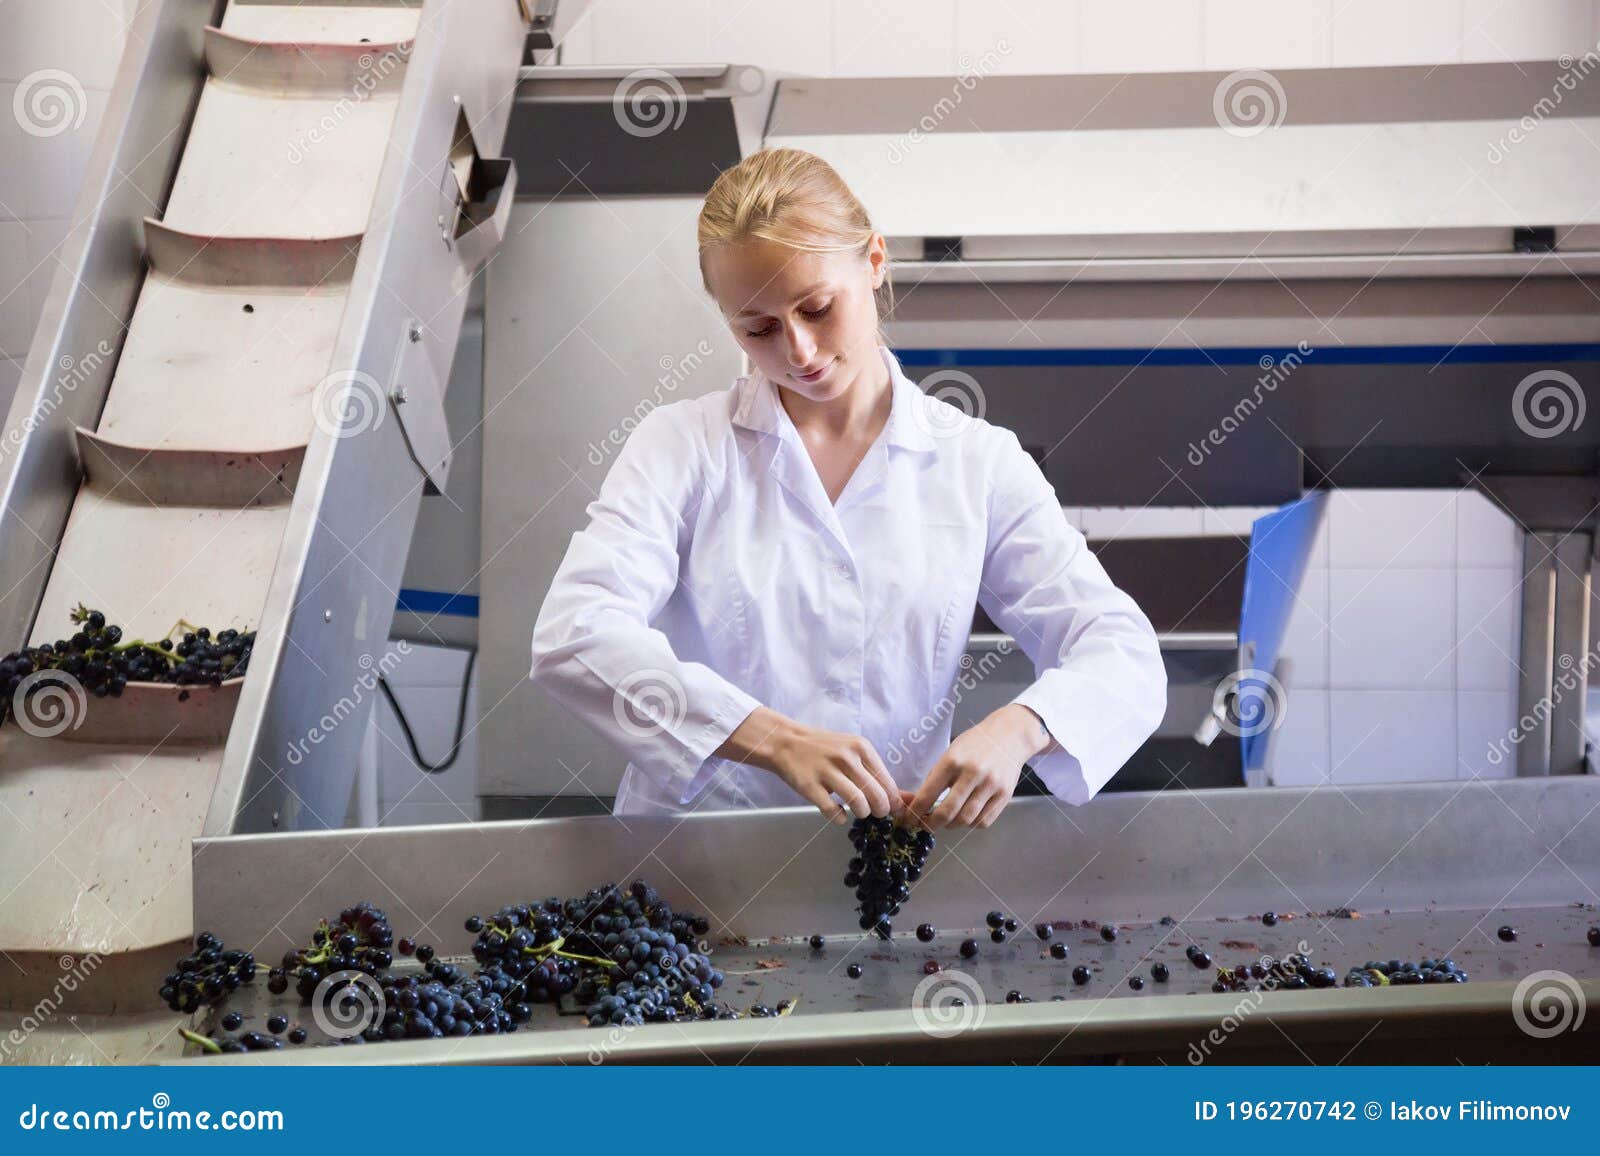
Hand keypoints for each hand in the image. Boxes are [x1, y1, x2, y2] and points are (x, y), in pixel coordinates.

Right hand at [715, 706, 901, 824]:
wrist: (786, 742)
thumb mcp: (852, 751)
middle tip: (876, 813)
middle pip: (876, 794)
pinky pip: (832, 810)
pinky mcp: (809, 786)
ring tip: (858, 811)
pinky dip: (839, 818)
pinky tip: (838, 814)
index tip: (891, 809)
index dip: (892, 801)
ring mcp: (827, 771)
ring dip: (862, 813)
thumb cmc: (825, 749)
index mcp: (861, 747)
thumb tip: (905, 799)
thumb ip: (876, 773)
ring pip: (858, 803)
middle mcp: (846, 757)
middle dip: (881, 810)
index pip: (887, 781)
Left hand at [908, 705, 1051, 829]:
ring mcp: (990, 785)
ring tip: (946, 821)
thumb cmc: (976, 743)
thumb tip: (921, 802)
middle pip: (948, 812)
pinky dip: (971, 824)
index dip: (916, 811)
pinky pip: (983, 821)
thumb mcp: (951, 751)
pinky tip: (966, 817)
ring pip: (966, 820)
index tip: (910, 818)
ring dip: (952, 826)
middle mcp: (972, 773)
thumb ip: (938, 776)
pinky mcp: (1005, 795)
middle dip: (932, 824)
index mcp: (953, 761)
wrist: (1009, 735)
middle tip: (926, 826)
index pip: (928, 794)